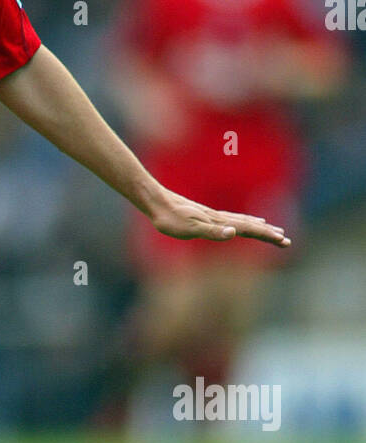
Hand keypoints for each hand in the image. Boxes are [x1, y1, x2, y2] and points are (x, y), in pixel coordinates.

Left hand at [148, 187, 290, 246]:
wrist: (156, 201)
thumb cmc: (170, 218)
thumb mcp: (189, 229)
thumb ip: (212, 232)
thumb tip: (234, 232)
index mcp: (219, 222)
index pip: (249, 229)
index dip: (266, 236)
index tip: (283, 241)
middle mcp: (220, 218)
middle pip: (250, 226)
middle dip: (269, 234)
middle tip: (286, 241)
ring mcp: (214, 216)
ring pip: (243, 221)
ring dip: (260, 227)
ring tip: (274, 230)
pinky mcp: (206, 216)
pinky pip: (233, 219)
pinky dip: (245, 221)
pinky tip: (244, 222)